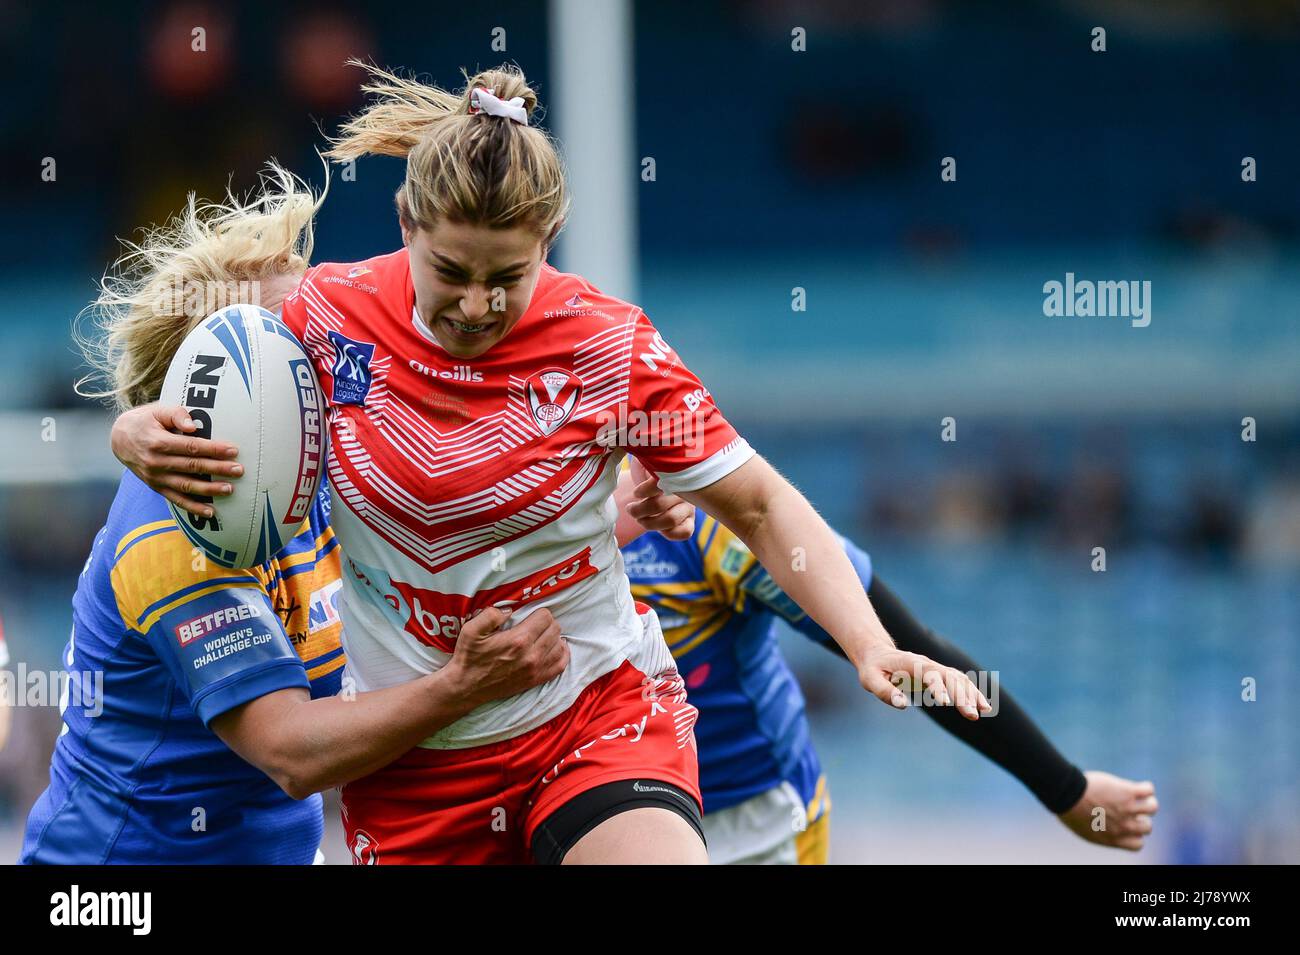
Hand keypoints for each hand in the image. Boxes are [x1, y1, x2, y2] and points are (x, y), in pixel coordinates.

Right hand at [112, 403, 241, 517]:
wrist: (119, 439)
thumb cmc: (145, 421)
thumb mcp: (157, 410)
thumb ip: (176, 414)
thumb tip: (193, 426)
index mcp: (157, 442)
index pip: (190, 447)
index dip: (212, 449)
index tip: (233, 450)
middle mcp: (155, 462)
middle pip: (191, 467)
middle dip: (217, 469)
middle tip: (238, 470)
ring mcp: (155, 477)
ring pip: (185, 486)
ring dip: (209, 490)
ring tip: (229, 489)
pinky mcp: (156, 487)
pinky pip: (176, 500)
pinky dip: (193, 508)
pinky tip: (211, 512)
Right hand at [442, 607, 568, 710]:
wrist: (466, 687)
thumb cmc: (469, 657)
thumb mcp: (471, 630)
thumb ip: (490, 615)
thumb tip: (510, 610)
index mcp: (518, 640)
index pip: (545, 617)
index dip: (538, 612)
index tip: (530, 615)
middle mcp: (531, 655)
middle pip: (555, 629)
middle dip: (547, 623)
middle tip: (535, 624)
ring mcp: (535, 670)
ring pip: (560, 646)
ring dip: (554, 637)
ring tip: (543, 635)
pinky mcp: (536, 680)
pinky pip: (560, 665)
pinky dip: (561, 654)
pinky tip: (555, 648)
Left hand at [614, 458, 694, 545]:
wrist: (655, 483)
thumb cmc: (648, 468)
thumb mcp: (644, 457)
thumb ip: (641, 452)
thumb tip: (631, 443)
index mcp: (675, 471)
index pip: (661, 482)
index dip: (645, 490)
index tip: (636, 493)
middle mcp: (686, 488)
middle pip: (660, 504)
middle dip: (640, 510)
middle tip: (630, 508)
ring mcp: (690, 506)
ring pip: (670, 520)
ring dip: (648, 523)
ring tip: (638, 518)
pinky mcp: (691, 521)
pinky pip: (685, 532)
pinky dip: (669, 533)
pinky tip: (658, 527)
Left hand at [857, 647, 991, 720]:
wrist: (878, 653)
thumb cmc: (873, 669)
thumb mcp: (870, 679)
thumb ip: (884, 691)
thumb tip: (902, 705)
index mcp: (910, 663)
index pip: (929, 674)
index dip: (938, 687)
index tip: (945, 703)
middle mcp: (927, 663)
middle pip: (949, 677)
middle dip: (962, 696)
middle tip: (972, 715)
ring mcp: (935, 668)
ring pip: (959, 678)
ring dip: (972, 694)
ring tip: (984, 711)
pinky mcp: (940, 675)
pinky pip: (960, 682)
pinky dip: (973, 692)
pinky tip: (984, 707)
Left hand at [1058, 771, 1157, 849]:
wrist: (1068, 795)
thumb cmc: (1070, 810)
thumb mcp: (1086, 829)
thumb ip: (1102, 831)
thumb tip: (1107, 828)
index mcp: (1114, 839)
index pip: (1138, 844)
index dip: (1135, 834)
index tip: (1126, 825)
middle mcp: (1124, 826)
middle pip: (1147, 827)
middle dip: (1140, 818)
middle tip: (1129, 809)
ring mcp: (1128, 809)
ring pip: (1153, 807)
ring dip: (1148, 801)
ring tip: (1138, 796)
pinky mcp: (1128, 792)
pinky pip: (1148, 789)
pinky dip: (1146, 787)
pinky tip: (1140, 786)